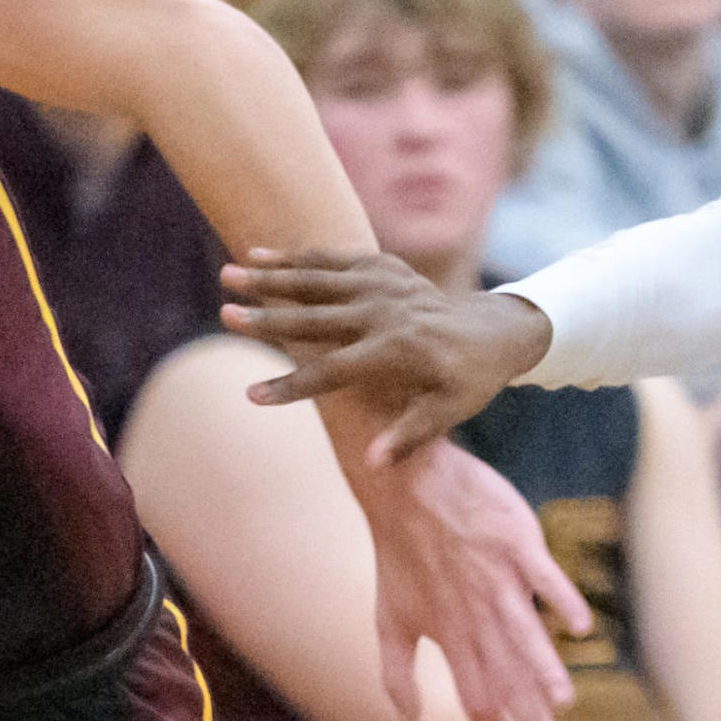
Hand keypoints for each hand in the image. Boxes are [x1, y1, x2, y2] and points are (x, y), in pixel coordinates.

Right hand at [224, 249, 551, 459]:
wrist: (494, 330)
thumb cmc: (466, 382)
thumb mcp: (447, 414)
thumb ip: (408, 436)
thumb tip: (372, 464)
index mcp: (397, 351)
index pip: (332, 372)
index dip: (290, 385)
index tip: (252, 397)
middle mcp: (384, 312)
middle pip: (314, 317)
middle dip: (268, 318)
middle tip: (226, 316)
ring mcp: (382, 283)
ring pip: (317, 278)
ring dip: (271, 276)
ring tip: (228, 274)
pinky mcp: (381, 266)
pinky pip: (331, 259)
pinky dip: (294, 257)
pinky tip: (258, 255)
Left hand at [350, 435, 590, 720]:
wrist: (403, 488)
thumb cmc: (400, 556)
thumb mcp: (388, 622)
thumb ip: (397, 678)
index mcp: (450, 640)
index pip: (479, 703)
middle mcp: (475, 618)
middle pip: (505, 681)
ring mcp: (497, 581)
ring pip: (522, 635)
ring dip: (541, 670)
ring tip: (561, 703)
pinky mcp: (516, 544)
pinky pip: (542, 576)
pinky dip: (561, 600)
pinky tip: (579, 627)